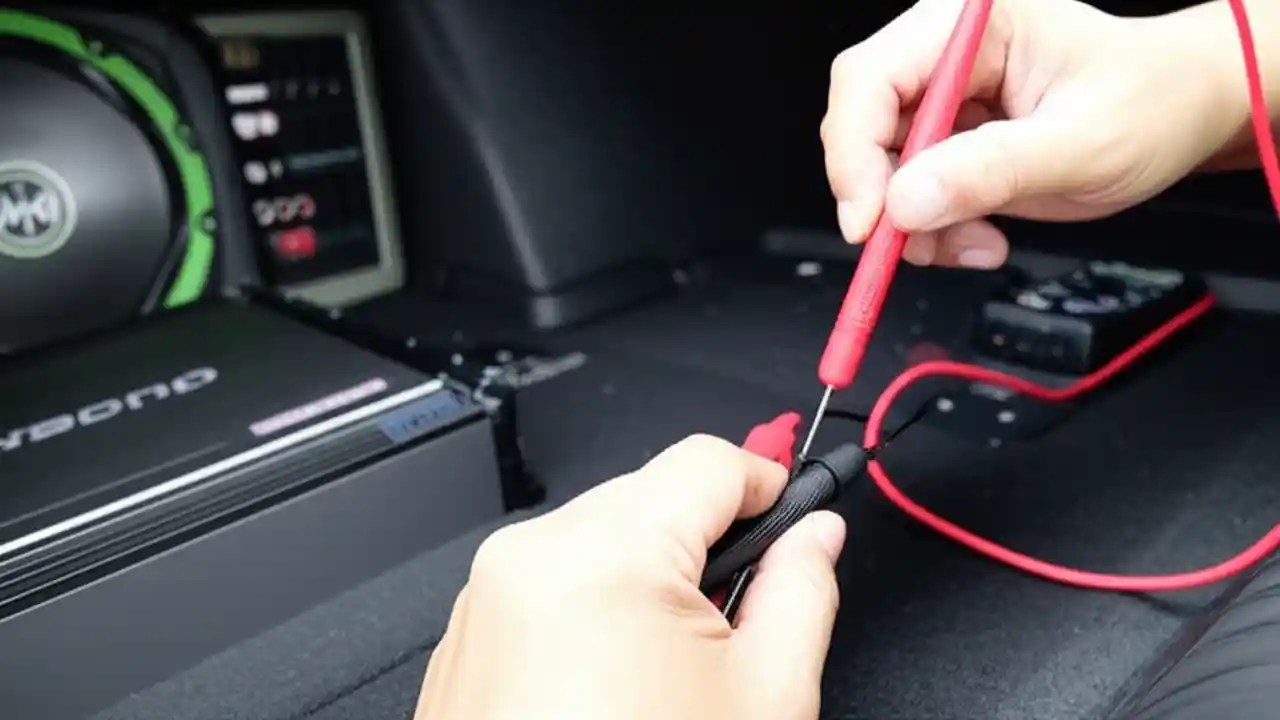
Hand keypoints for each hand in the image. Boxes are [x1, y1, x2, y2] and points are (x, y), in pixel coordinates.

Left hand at [414, 434, 846, 719]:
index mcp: (606, 557)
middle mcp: (530, 560)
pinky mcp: (467, 639)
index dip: (768, 483)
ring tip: (670, 674)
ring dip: (648, 577)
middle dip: (706, 538)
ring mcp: (486, 599)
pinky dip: (594, 609)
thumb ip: (801, 594)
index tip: (795, 514)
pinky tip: (617, 686)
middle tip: (741, 614)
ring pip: (598, 538)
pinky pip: (549, 584)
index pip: (708, 461)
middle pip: (649, 495)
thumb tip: (816, 538)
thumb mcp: (763, 700)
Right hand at [821, 0, 1249, 268]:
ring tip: (976, 242)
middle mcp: (943, 50)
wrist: (1181, 113)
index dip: (855, 152)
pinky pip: (906, 191)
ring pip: (878, 168)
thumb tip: (906, 202)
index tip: (871, 221)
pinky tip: (980, 235)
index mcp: (970, 21)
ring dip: (914, 223)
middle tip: (915, 245)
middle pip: (860, 123)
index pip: (871, 78)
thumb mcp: (1081, 144)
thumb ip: (991, 171)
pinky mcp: (945, 137)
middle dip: (884, 196)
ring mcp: (941, 95)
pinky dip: (933, 228)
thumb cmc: (1152, 102)